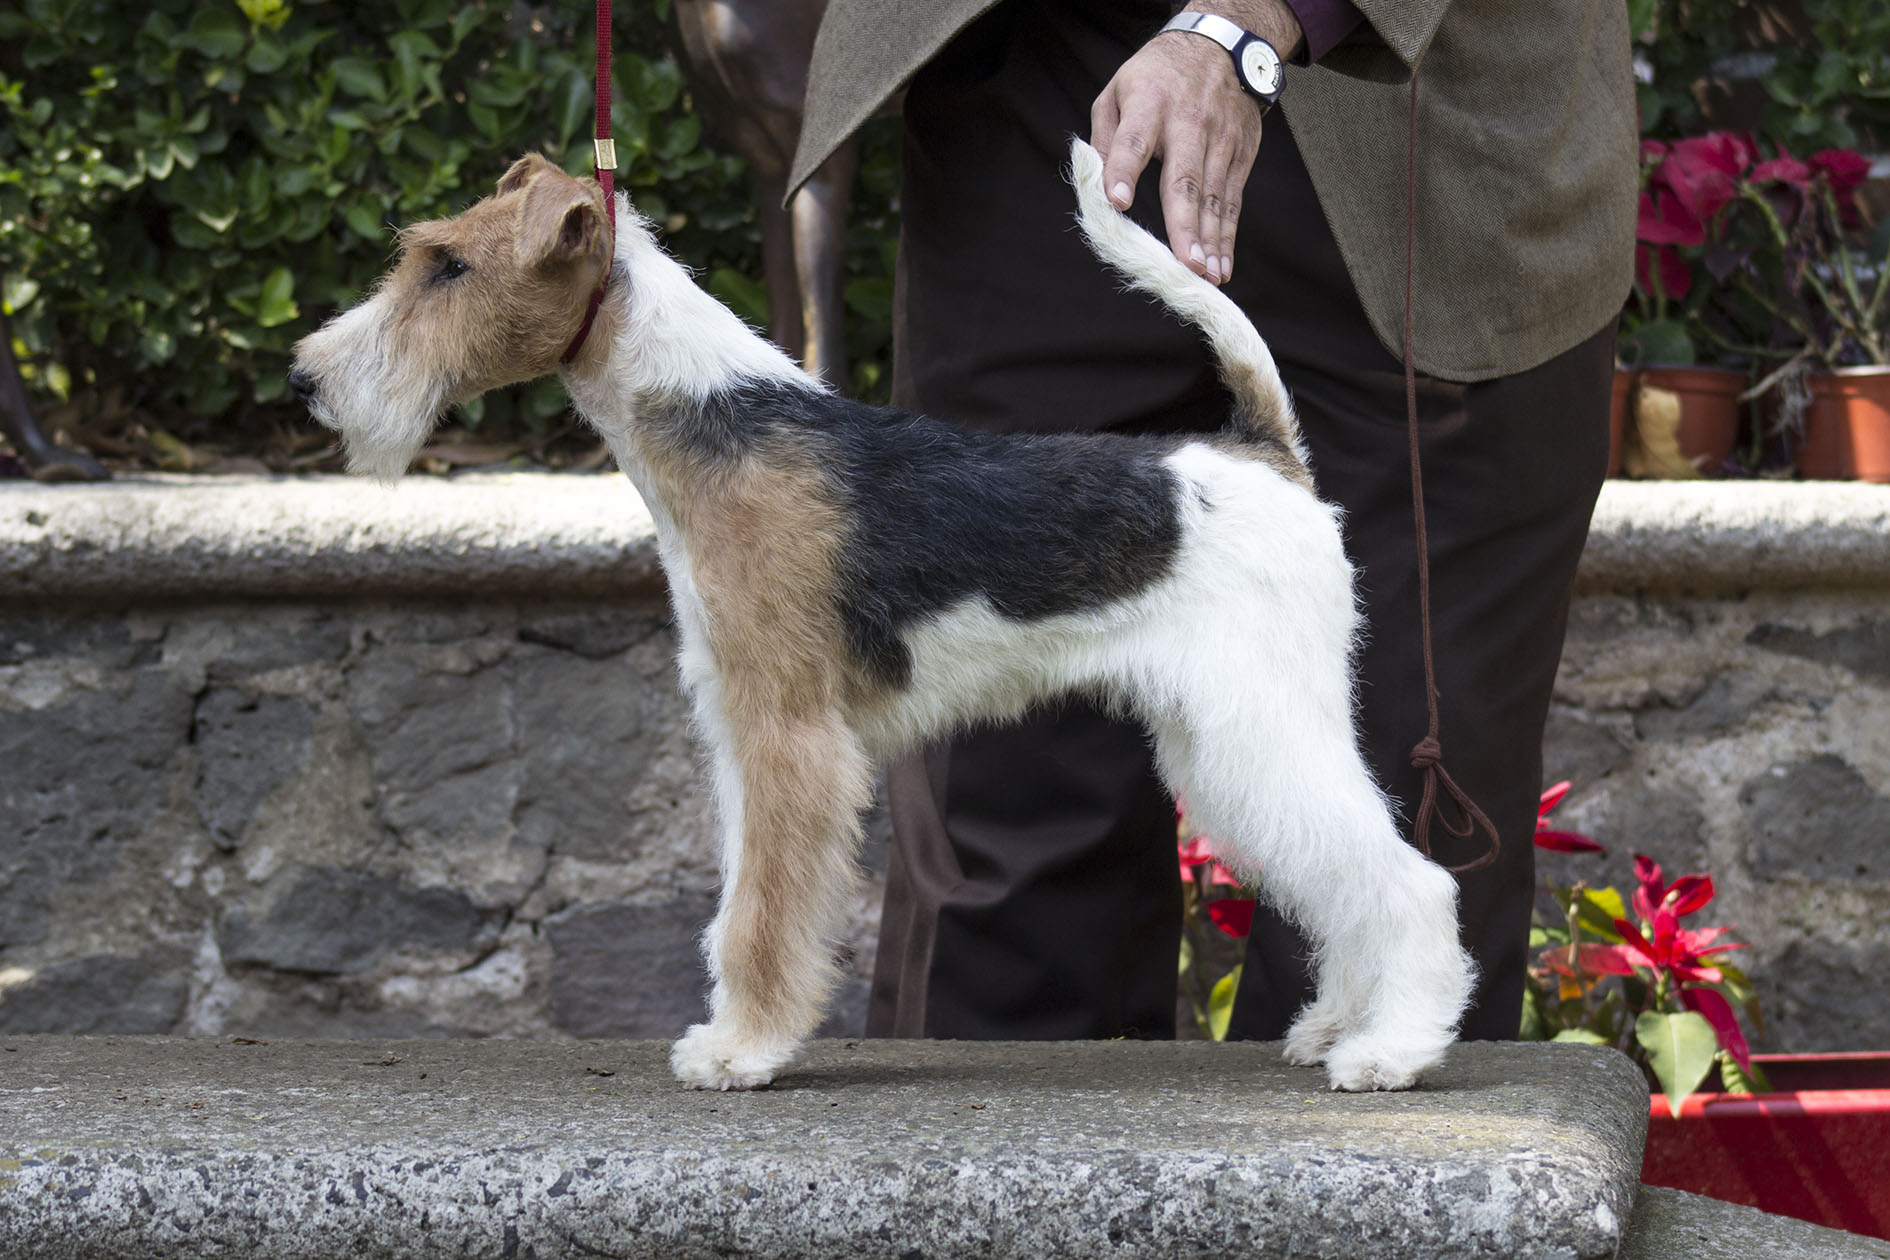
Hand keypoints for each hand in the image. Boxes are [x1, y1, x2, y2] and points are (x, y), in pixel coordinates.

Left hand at [1088, 2, 1302, 284]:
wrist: (1221, 46)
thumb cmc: (1158, 76)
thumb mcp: (1117, 90)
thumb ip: (1104, 137)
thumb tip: (1097, 185)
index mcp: (1148, 104)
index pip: (1133, 140)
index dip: (1124, 170)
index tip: (1117, 202)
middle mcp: (1188, 122)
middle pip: (1184, 179)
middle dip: (1184, 224)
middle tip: (1185, 263)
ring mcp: (1220, 138)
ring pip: (1214, 197)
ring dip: (1211, 240)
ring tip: (1205, 275)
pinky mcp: (1240, 152)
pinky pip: (1232, 200)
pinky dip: (1228, 235)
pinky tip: (1222, 264)